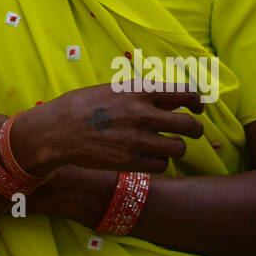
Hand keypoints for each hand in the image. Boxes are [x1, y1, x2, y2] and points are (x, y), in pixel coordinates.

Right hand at [0, 85, 202, 175]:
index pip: (185, 93)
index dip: (198, 101)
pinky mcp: (131, 162)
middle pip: (190, 125)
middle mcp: (143, 114)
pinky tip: (148, 158)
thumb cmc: (83, 106)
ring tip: (166, 146)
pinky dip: (159, 163)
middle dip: (195, 130)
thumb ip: (144, 94)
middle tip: (189, 132)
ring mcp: (138, 140)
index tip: (198, 107)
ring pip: (179, 148)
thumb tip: (174, 99)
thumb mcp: (114, 90)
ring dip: (176, 148)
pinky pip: (162, 166)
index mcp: (139, 90)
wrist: (57, 130)